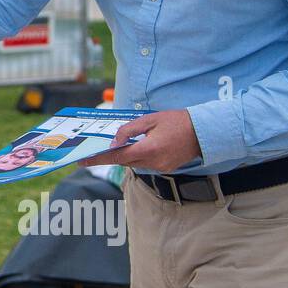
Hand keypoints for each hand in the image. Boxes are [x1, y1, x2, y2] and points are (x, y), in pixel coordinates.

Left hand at [81, 109, 202, 172]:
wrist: (204, 132)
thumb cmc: (178, 121)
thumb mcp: (150, 119)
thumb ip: (130, 130)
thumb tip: (114, 141)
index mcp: (149, 149)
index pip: (118, 157)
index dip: (99, 159)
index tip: (83, 161)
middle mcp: (154, 162)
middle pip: (124, 162)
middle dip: (109, 157)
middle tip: (92, 153)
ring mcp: (160, 167)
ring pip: (134, 164)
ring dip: (123, 157)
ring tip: (110, 148)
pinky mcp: (165, 168)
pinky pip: (144, 164)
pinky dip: (136, 157)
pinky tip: (131, 148)